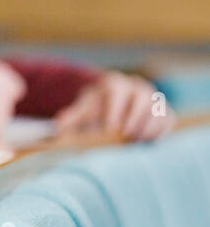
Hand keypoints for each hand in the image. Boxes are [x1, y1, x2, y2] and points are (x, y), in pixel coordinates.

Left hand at [55, 71, 174, 139]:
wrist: (115, 104)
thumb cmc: (97, 108)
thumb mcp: (83, 110)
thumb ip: (71, 117)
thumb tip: (57, 127)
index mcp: (115, 84)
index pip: (117, 91)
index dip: (114, 109)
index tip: (110, 128)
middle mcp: (136, 87)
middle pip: (141, 98)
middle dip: (133, 117)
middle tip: (124, 134)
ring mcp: (153, 98)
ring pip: (157, 108)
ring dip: (148, 125)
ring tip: (134, 139)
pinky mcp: (164, 110)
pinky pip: (168, 119)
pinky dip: (160, 131)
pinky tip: (147, 142)